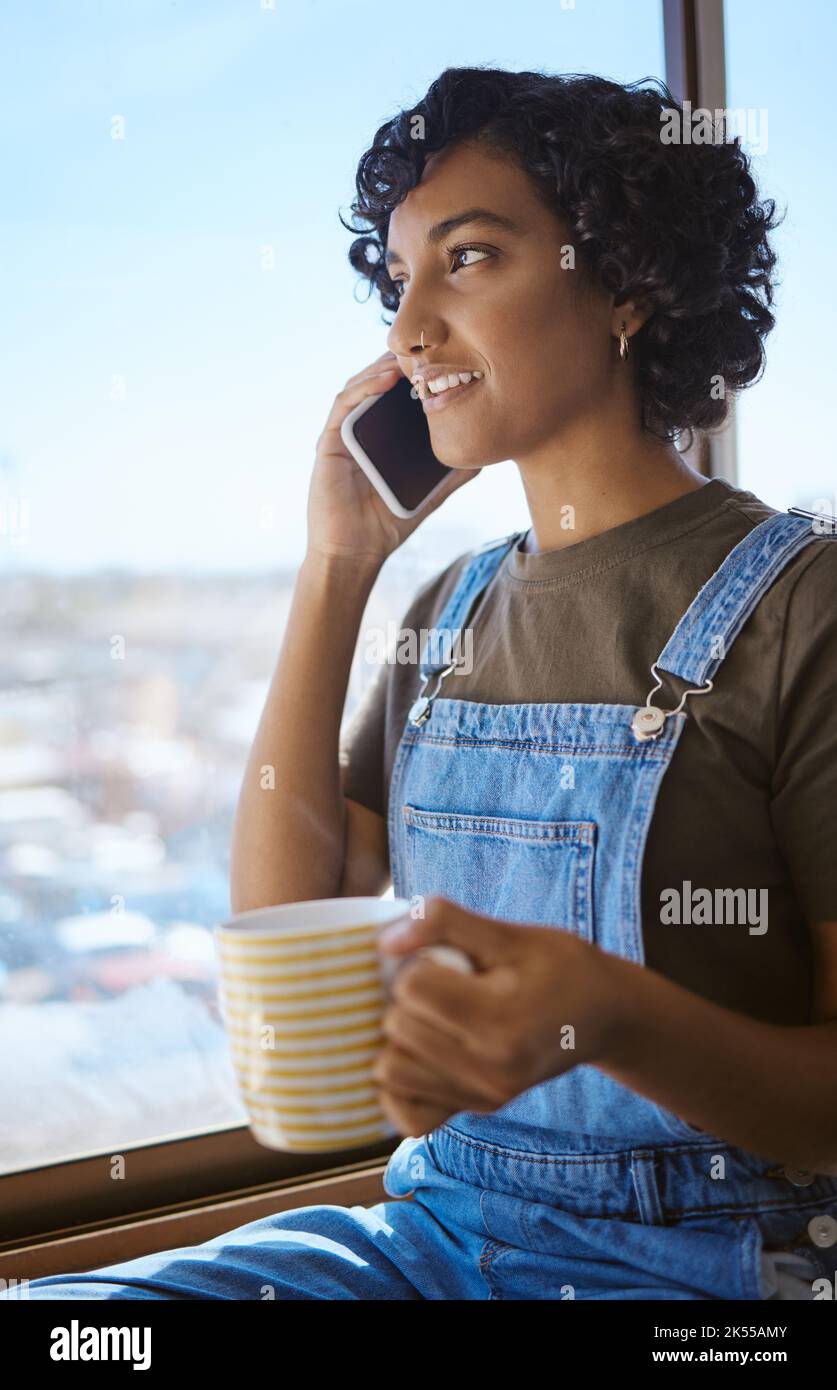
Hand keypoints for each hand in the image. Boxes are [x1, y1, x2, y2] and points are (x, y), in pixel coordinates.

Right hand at [306, 351, 481, 568]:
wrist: (356, 552)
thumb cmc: (386, 524)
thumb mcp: (428, 495)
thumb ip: (451, 476)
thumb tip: (484, 459)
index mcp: (380, 437)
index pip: (395, 396)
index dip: (415, 375)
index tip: (442, 359)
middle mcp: (359, 430)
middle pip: (377, 383)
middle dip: (400, 362)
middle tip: (427, 346)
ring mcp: (342, 434)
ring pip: (359, 386)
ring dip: (382, 367)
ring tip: (408, 356)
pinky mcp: (329, 443)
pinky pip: (343, 406)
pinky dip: (363, 388)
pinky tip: (385, 380)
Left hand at [372, 895, 625, 1137]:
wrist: (605, 1015)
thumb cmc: (559, 966)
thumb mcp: (509, 933)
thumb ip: (444, 923)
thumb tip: (385, 942)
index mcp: (502, 1019)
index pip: (412, 987)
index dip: (418, 963)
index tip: (445, 959)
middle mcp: (492, 1068)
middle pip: (398, 1027)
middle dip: (407, 997)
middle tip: (442, 984)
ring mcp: (485, 1096)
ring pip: (391, 1071)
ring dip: (400, 1038)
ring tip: (432, 1017)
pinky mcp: (479, 1109)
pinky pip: (409, 1115)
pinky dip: (403, 1084)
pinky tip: (423, 1054)